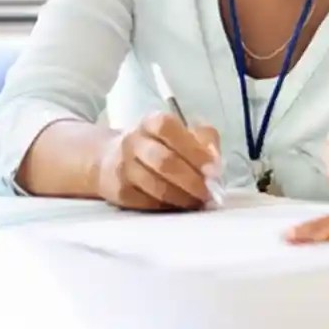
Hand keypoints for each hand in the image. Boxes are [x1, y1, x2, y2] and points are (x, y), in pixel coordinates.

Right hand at [97, 112, 220, 210]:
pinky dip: (168, 206)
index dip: (193, 149)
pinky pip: (148, 203)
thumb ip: (204, 140)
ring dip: (182, 197)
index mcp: (151, 122)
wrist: (113, 160)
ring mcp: (123, 167)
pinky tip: (179, 205)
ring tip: (197, 201)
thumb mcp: (183, 133)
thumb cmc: (159, 145)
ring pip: (156, 186)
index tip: (213, 168)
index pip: (168, 128)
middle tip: (208, 192)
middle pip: (164, 161)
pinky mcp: (119, 192)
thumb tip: (215, 163)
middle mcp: (133, 142)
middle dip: (192, 180)